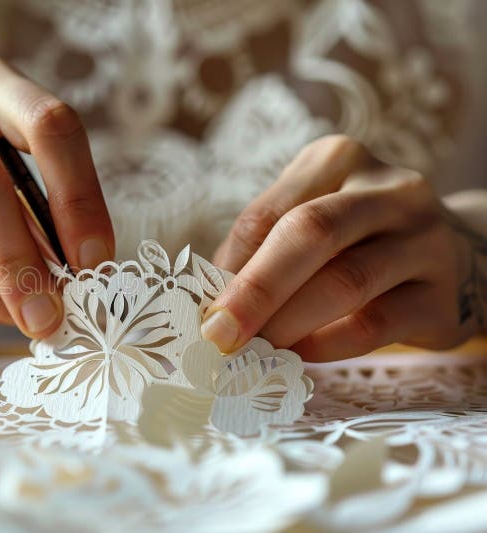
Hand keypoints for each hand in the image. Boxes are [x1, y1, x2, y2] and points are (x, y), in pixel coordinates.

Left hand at [202, 135, 483, 360]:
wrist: (458, 258)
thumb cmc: (359, 241)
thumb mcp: (313, 223)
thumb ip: (265, 251)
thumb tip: (212, 304)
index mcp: (339, 161)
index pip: (268, 214)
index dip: (230, 266)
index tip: (203, 308)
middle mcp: (389, 190)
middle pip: (309, 233)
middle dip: (255, 289)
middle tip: (217, 334)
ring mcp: (424, 240)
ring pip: (344, 281)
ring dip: (286, 322)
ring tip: (252, 351)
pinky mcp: (441, 296)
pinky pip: (374, 325)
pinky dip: (325, 345)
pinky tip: (298, 355)